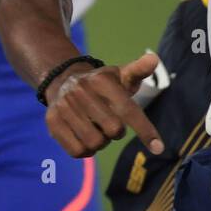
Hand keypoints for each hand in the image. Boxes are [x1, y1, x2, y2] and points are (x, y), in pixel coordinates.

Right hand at [45, 52, 164, 158]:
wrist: (61, 80)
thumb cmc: (100, 84)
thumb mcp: (119, 75)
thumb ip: (138, 70)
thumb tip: (154, 59)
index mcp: (101, 81)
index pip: (128, 110)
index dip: (145, 130)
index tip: (158, 148)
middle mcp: (80, 92)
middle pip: (114, 130)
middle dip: (117, 132)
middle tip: (111, 123)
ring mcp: (63, 107)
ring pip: (95, 143)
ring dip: (101, 142)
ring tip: (96, 129)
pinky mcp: (52, 121)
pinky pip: (77, 151)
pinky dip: (85, 151)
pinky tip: (84, 138)